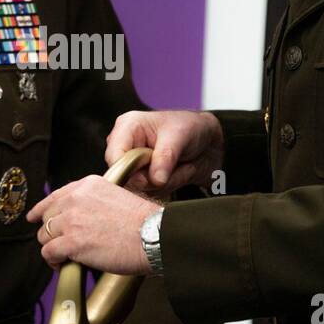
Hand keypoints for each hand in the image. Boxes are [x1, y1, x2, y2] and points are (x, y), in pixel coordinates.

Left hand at [28, 175, 155, 273]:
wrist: (153, 235)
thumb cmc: (144, 222)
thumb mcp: (117, 196)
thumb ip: (95, 202)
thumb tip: (83, 217)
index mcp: (87, 186)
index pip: (55, 196)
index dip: (41, 209)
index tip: (34, 217)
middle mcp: (76, 199)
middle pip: (47, 217)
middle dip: (51, 233)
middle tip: (59, 244)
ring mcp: (72, 220)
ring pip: (44, 235)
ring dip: (52, 247)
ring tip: (63, 257)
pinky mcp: (72, 242)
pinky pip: (48, 252)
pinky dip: (53, 261)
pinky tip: (62, 264)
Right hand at [106, 110, 224, 194]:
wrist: (209, 142)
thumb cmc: (192, 128)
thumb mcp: (180, 136)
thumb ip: (165, 157)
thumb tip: (154, 179)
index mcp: (127, 128)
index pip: (114, 157)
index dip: (129, 171)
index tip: (151, 177)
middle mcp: (126, 148)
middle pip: (125, 177)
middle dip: (154, 179)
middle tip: (174, 166)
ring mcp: (135, 166)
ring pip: (140, 189)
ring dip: (166, 183)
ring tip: (181, 166)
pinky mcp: (145, 180)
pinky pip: (152, 195)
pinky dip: (170, 188)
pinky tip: (179, 173)